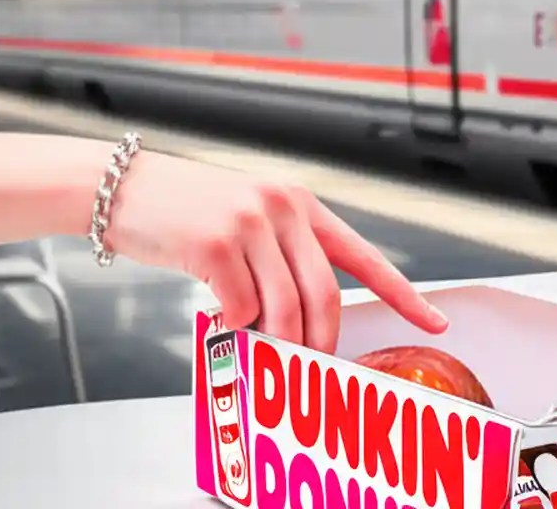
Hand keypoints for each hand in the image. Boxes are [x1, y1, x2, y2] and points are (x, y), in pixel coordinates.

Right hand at [102, 151, 446, 353]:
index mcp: (300, 204)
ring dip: (272, 339)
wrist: (121, 188)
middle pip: (325, 295)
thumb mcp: (247, 218)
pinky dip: (231, 324)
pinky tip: (217, 312)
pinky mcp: (216, 242)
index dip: (404, 293)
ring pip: (284, 308)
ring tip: (256, 344)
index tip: (435, 319)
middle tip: (309, 367)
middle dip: (320, 341)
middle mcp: (284, 207)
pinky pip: (240, 307)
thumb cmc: (184, 211)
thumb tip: (298, 323)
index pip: (364, 256)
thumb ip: (280, 258)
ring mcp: (251, 223)